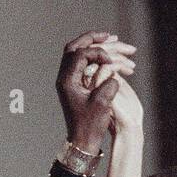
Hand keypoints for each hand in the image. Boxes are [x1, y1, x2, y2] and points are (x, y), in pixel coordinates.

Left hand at [57, 31, 136, 152]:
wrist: (82, 142)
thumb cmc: (91, 126)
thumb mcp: (102, 104)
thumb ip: (108, 83)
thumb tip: (112, 69)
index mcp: (67, 81)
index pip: (81, 54)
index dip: (99, 53)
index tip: (112, 62)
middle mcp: (64, 78)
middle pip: (75, 48)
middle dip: (93, 39)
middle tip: (109, 35)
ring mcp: (68, 81)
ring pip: (78, 53)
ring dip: (94, 46)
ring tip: (112, 41)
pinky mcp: (74, 85)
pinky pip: (81, 63)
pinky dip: (94, 57)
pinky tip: (107, 57)